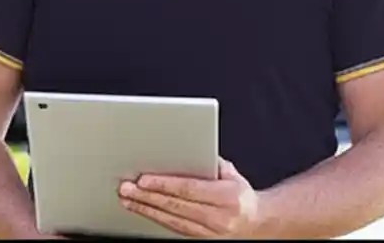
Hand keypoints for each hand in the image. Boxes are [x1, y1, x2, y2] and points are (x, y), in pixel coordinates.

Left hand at [118, 158, 261, 237]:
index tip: (144, 179)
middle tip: (127, 188)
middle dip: (148, 197)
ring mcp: (209, 232)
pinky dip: (157, 218)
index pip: (189, 189)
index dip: (164, 184)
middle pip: (176, 206)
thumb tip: (189, 150)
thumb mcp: (232, 173)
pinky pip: (174, 229)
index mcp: (227, 196)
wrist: (256, 224)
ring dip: (146, 209)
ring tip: (128, 199)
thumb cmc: (241, 195)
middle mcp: (218, 217)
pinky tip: (144, 210)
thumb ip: (211, 162)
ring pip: (171, 220)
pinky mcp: (200, 240)